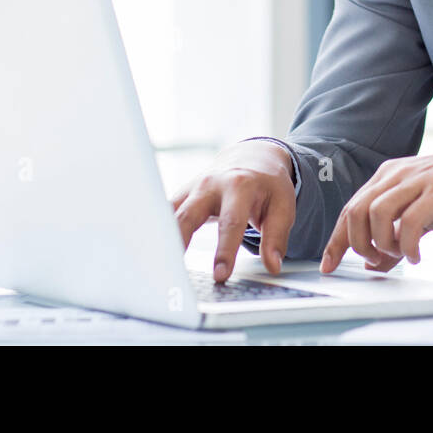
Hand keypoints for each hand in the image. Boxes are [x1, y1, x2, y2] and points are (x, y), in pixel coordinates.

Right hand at [170, 139, 296, 282]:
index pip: (231, 222)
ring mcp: (192, 188)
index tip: (220, 275)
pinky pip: (165, 213)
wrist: (252, 158)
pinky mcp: (182, 195)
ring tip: (156, 266)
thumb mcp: (283, 206)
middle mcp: (211, 185)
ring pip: (170, 214)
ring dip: (161, 238)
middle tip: (175, 273)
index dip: (225, 251)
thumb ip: (276, 237)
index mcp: (240, 186)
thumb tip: (272, 265)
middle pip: (189, 214)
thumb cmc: (268, 185)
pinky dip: (157, 231)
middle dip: (181, 242)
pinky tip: (149, 252)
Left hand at [319, 134, 432, 273]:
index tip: (328, 264)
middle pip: (356, 210)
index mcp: (388, 176)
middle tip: (374, 261)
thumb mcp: (423, 213)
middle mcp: (397, 174)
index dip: (336, 240)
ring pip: (376, 213)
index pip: (350, 209)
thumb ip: (396, 236)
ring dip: (381, 243)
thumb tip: (374, 265)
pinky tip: (417, 255)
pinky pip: (411, 221)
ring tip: (398, 255)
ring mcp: (419, 179)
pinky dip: (407, 244)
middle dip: (357, 244)